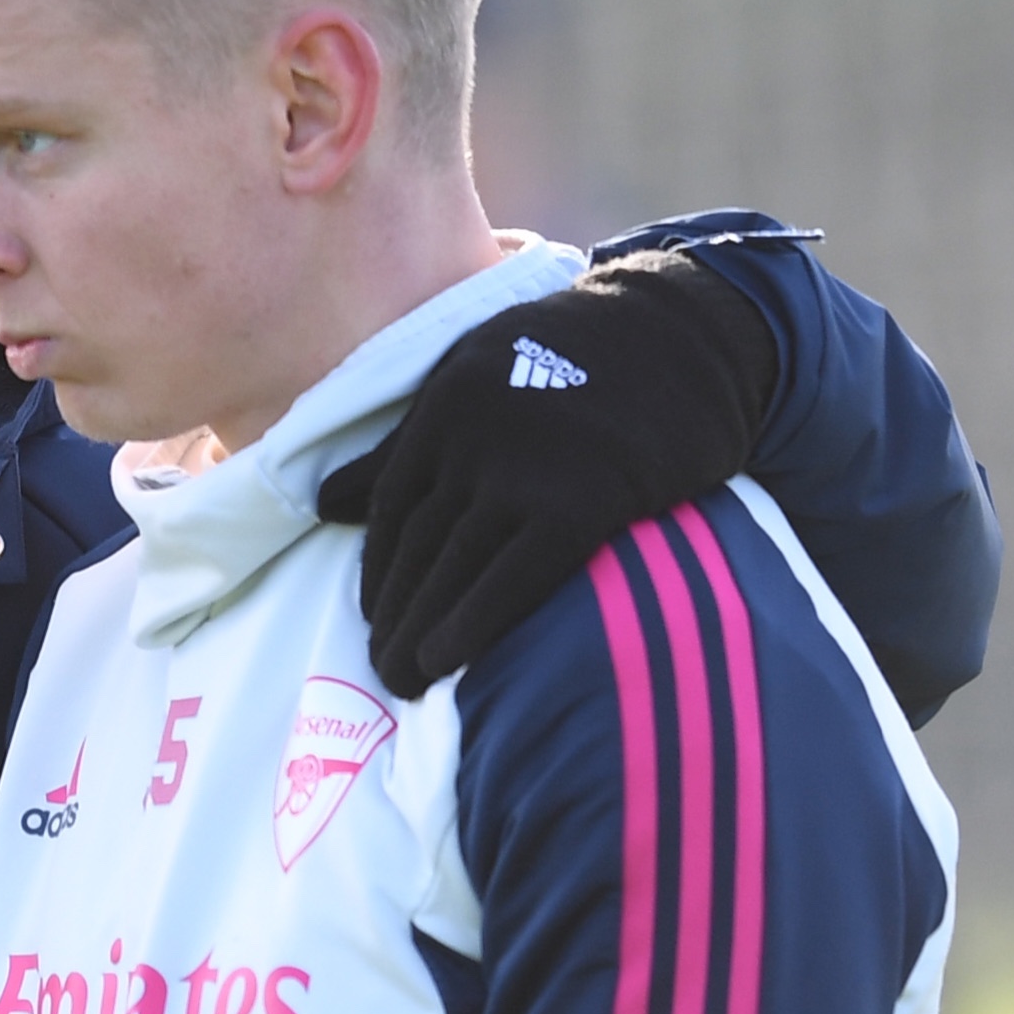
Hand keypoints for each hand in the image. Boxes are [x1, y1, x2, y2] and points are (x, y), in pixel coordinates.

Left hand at [319, 250, 777, 697]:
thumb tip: (324, 502)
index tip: (373, 613)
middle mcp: (472, 438)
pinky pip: (512, 579)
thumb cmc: (588, 353)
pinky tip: (443, 663)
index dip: (378, 567)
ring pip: (454, 568)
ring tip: (402, 679)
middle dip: (392, 611)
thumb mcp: (481, 369)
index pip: (392, 503)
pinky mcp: (581, 503)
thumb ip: (409, 438)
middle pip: (417, 544)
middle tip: (379, 662)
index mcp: (444, 403)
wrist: (689, 334)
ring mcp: (524, 471)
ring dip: (419, 631)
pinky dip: (470, 625)